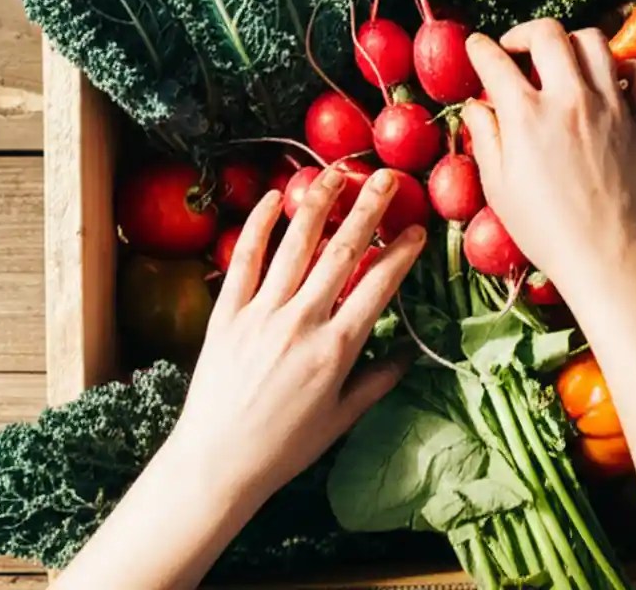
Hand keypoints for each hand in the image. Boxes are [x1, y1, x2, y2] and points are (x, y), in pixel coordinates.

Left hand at [172, 167, 426, 500]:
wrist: (218, 461)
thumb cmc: (285, 446)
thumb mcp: (341, 418)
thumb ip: (377, 381)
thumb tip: (408, 355)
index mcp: (337, 349)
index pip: (378, 285)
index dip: (401, 252)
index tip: (416, 229)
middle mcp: (301, 323)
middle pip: (341, 251)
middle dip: (368, 209)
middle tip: (385, 178)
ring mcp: (261, 314)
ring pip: (294, 244)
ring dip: (317, 203)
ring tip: (335, 173)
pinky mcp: (226, 314)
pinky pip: (244, 259)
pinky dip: (258, 225)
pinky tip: (274, 198)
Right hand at [462, 19, 635, 288]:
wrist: (604, 256)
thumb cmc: (544, 229)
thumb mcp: (498, 186)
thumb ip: (485, 136)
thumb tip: (476, 104)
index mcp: (526, 115)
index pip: (495, 60)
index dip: (479, 48)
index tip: (477, 48)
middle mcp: (570, 99)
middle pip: (548, 33)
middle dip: (525, 33)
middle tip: (518, 50)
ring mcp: (612, 105)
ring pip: (594, 41)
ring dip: (572, 44)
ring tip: (563, 63)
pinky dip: (625, 67)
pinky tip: (610, 82)